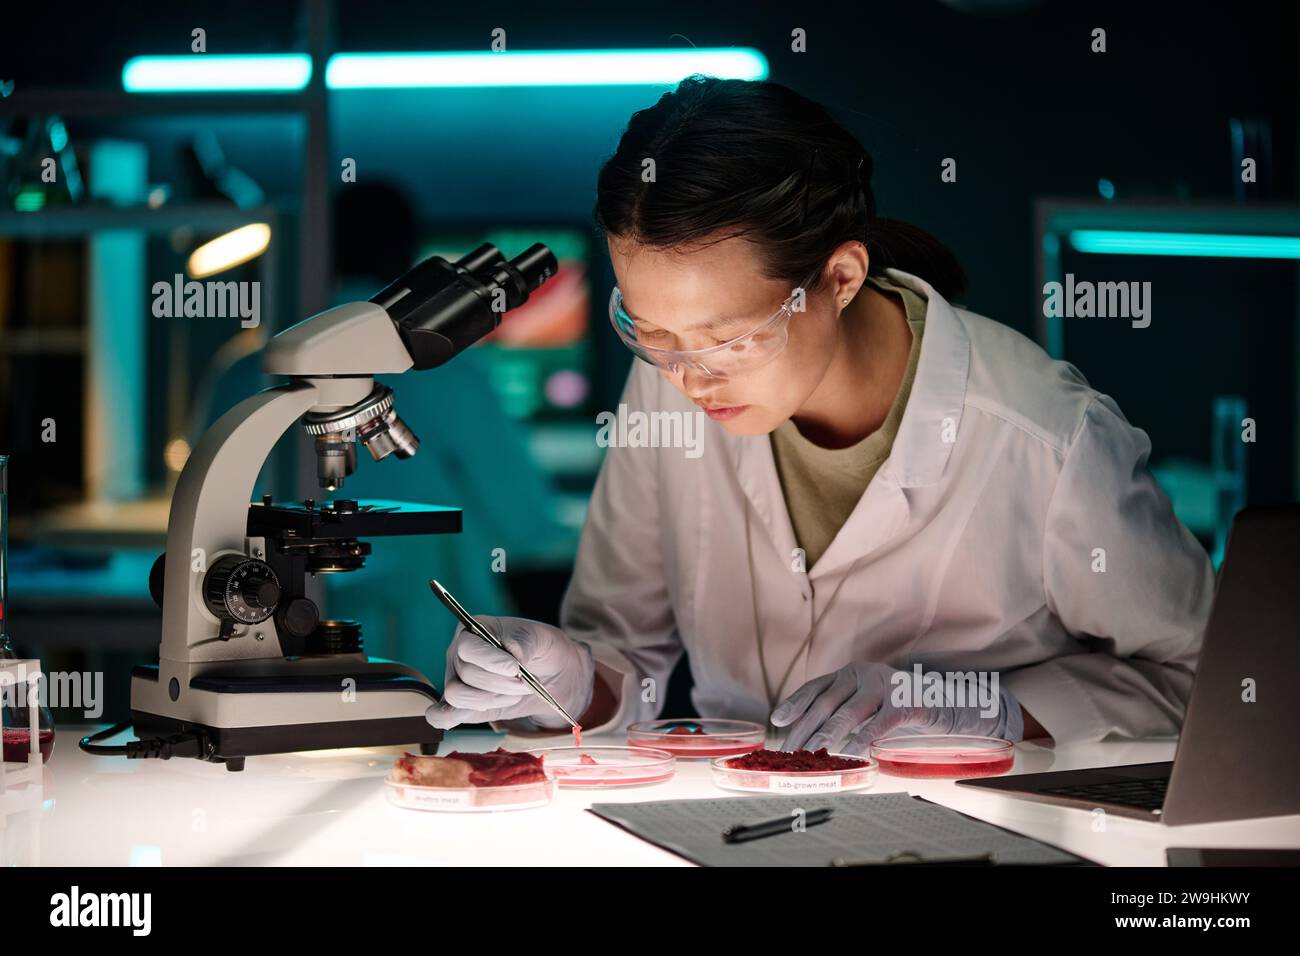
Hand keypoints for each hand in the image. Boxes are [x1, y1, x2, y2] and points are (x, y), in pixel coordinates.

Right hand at [424, 616, 594, 729]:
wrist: (549, 673)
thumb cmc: (540, 649)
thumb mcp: (540, 638)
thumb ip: (525, 643)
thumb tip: (513, 654)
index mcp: (474, 630)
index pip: (468, 647)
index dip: (490, 660)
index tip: (515, 669)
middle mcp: (459, 655)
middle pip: (466, 675)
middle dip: (500, 683)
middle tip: (525, 684)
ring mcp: (458, 681)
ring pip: (456, 696)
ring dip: (490, 700)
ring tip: (514, 694)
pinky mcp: (462, 706)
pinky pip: (441, 715)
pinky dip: (450, 718)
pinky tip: (475, 713)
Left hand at [770, 662, 1024, 754]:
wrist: (948, 703)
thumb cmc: (900, 709)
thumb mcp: (868, 706)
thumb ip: (843, 712)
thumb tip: (808, 737)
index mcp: (850, 673)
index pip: (816, 688)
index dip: (795, 704)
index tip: (777, 722)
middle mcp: (864, 673)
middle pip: (826, 703)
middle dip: (805, 729)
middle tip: (789, 750)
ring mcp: (885, 684)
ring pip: (848, 712)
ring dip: (828, 736)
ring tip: (813, 754)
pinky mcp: (906, 700)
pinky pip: (880, 722)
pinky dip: (865, 738)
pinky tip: (854, 752)